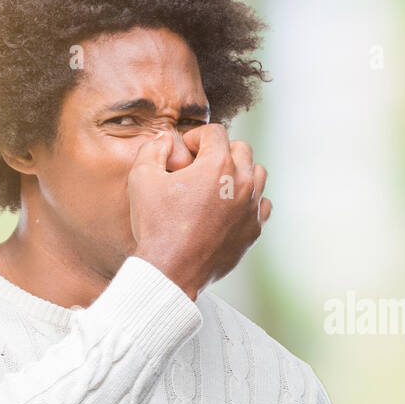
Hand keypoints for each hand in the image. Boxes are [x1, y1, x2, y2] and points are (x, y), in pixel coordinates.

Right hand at [127, 123, 271, 300]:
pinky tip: (230, 208)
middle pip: (241, 149)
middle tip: (200, 168)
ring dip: (240, 173)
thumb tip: (166, 139)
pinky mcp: (255, 230)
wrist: (171, 270)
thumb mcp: (141, 178)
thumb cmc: (156, 225)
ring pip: (258, 174)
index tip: (186, 153)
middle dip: (220, 152)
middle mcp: (242, 182)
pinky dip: (250, 201)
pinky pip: (263, 204)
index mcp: (218, 165)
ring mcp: (252, 207)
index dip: (197, 138)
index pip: (216, 133)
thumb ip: (153, 148)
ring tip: (218, 185)